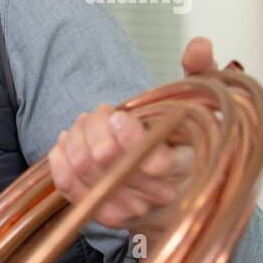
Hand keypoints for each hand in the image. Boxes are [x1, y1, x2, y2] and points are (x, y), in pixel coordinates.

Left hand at [47, 36, 216, 230]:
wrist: (175, 191)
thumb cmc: (183, 140)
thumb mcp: (201, 101)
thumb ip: (202, 71)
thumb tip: (200, 45)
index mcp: (188, 165)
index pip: (154, 161)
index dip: (128, 135)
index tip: (118, 114)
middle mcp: (160, 194)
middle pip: (108, 160)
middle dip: (95, 126)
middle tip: (100, 112)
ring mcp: (132, 209)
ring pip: (85, 169)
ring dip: (77, 138)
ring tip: (86, 123)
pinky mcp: (105, 217)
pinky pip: (68, 186)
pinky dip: (61, 158)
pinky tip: (69, 142)